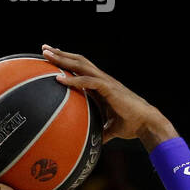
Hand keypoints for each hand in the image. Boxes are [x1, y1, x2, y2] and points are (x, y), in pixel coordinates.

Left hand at [40, 45, 176, 148]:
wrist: (145, 124)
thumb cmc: (129, 125)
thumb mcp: (107, 128)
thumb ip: (96, 130)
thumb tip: (88, 142)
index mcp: (101, 86)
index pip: (81, 69)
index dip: (67, 61)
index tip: (52, 58)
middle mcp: (102, 80)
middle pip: (79, 61)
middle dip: (61, 53)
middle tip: (44, 48)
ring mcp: (106, 82)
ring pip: (82, 65)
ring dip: (64, 59)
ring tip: (48, 54)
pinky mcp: (110, 89)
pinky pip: (89, 81)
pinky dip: (74, 79)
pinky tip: (58, 79)